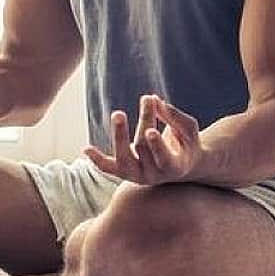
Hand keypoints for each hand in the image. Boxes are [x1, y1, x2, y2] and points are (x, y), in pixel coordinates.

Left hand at [84, 94, 203, 184]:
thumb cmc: (185, 144)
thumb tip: (156, 101)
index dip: (156, 146)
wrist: (178, 166)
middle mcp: (154, 175)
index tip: (149, 131)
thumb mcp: (189, 130)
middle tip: (147, 100)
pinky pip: (108, 168)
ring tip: (119, 114)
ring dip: (120, 135)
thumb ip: (175, 117)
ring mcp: (137, 175)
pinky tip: (86, 149)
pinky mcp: (123, 172)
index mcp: (174, 167)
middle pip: (144, 147)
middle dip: (146, 120)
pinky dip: (97, 159)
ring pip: (124, 158)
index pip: (163, 158)